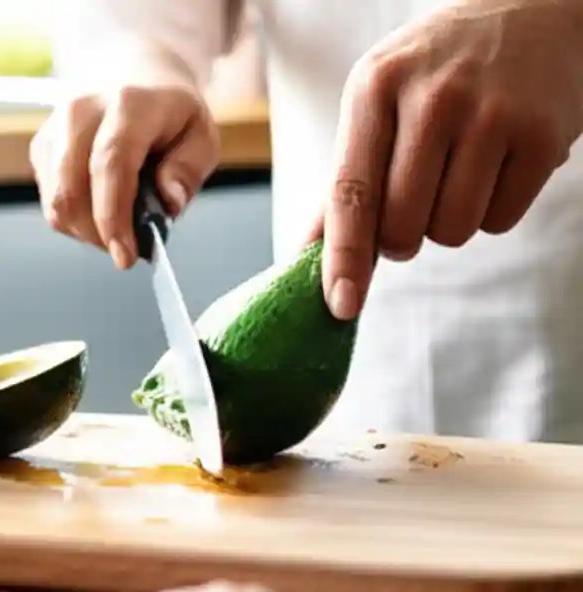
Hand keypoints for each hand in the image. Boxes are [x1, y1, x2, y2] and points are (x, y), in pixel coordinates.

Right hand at [30, 83, 219, 268]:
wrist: (132, 72)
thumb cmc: (169, 112)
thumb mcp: (201, 134)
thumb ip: (188, 170)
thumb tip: (167, 202)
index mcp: (129, 103)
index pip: (110, 164)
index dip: (114, 216)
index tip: (125, 254)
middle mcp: (82, 110)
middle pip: (71, 189)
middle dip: (97, 234)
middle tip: (126, 247)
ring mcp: (55, 127)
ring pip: (56, 201)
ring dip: (85, 230)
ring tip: (116, 226)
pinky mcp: (42, 145)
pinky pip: (50, 200)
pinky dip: (75, 218)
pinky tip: (100, 209)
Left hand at [321, 0, 582, 319]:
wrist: (535, 12)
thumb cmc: (437, 70)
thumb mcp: (378, 99)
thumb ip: (345, 175)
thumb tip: (308, 250)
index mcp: (375, 89)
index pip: (351, 191)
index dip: (344, 256)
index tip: (341, 303)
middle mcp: (433, 99)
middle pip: (403, 225)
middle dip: (403, 236)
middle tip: (416, 200)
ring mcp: (493, 114)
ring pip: (453, 230)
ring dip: (450, 222)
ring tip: (460, 170)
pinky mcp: (543, 135)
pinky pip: (500, 221)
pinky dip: (493, 211)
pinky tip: (498, 164)